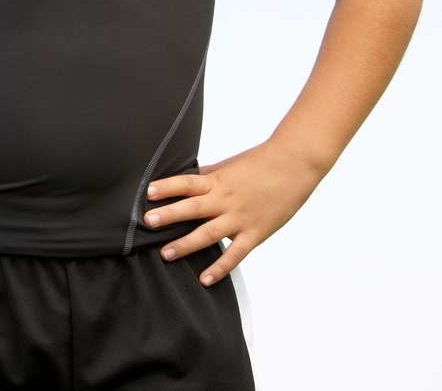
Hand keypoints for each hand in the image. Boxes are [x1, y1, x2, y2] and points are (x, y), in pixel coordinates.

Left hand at [143, 139, 324, 287]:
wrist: (295, 165)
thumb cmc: (261, 162)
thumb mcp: (229, 165)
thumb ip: (207, 175)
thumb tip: (184, 178)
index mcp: (217, 180)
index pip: (186, 183)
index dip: (166, 187)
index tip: (147, 192)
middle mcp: (225, 200)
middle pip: (192, 208)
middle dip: (168, 216)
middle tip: (146, 223)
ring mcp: (240, 218)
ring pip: (208, 234)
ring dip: (186, 244)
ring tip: (165, 254)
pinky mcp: (255, 233)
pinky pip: (235, 254)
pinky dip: (219, 268)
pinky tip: (204, 279)